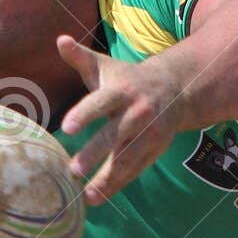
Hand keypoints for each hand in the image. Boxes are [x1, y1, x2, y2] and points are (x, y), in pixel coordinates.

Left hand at [57, 34, 185, 204]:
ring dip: (107, 178)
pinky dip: (116, 184)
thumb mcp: (107, 67)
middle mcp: (138, 113)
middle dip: (95, 153)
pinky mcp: (155, 149)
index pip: (101, 103)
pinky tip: (97, 197)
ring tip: (86, 195)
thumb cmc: (129, 79)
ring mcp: (149, 134)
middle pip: (115, 136)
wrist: (176, 90)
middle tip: (74, 170)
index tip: (66, 129)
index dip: (84, 115)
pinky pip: (134, 170)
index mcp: (122, 91)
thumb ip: (81, 57)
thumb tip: (60, 40)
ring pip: (127, 159)